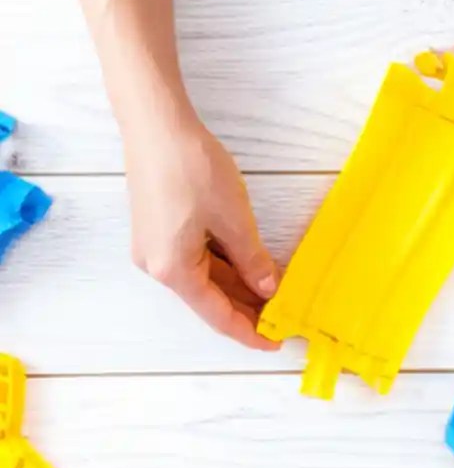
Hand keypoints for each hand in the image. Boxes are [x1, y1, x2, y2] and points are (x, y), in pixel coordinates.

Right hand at [124, 118, 279, 350]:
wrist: (156, 125)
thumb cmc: (191, 168)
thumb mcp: (234, 219)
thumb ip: (253, 260)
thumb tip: (268, 288)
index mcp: (173, 270)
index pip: (217, 316)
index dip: (249, 332)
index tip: (276, 342)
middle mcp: (158, 265)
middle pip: (210, 299)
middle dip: (247, 309)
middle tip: (284, 316)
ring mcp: (156, 248)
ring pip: (205, 278)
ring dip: (239, 287)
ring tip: (276, 294)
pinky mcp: (160, 230)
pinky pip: (198, 259)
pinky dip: (226, 267)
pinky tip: (252, 268)